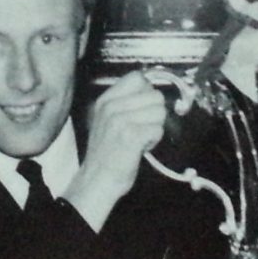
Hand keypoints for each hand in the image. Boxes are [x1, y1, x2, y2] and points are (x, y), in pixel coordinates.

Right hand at [63, 70, 167, 231]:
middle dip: (154, 114)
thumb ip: (124, 103)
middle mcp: (111, 106)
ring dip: (154, 128)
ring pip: (160, 112)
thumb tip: (152, 91)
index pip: (138, 78)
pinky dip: (154, 141)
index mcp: (105, 100)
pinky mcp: (131, 136)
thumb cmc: (106, 153)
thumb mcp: (106, 120)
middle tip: (140, 129)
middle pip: (155, 95)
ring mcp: (120, 120)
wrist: (97, 180)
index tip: (143, 109)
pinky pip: (158, 129)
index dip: (148, 92)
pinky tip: (140, 148)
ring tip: (139, 138)